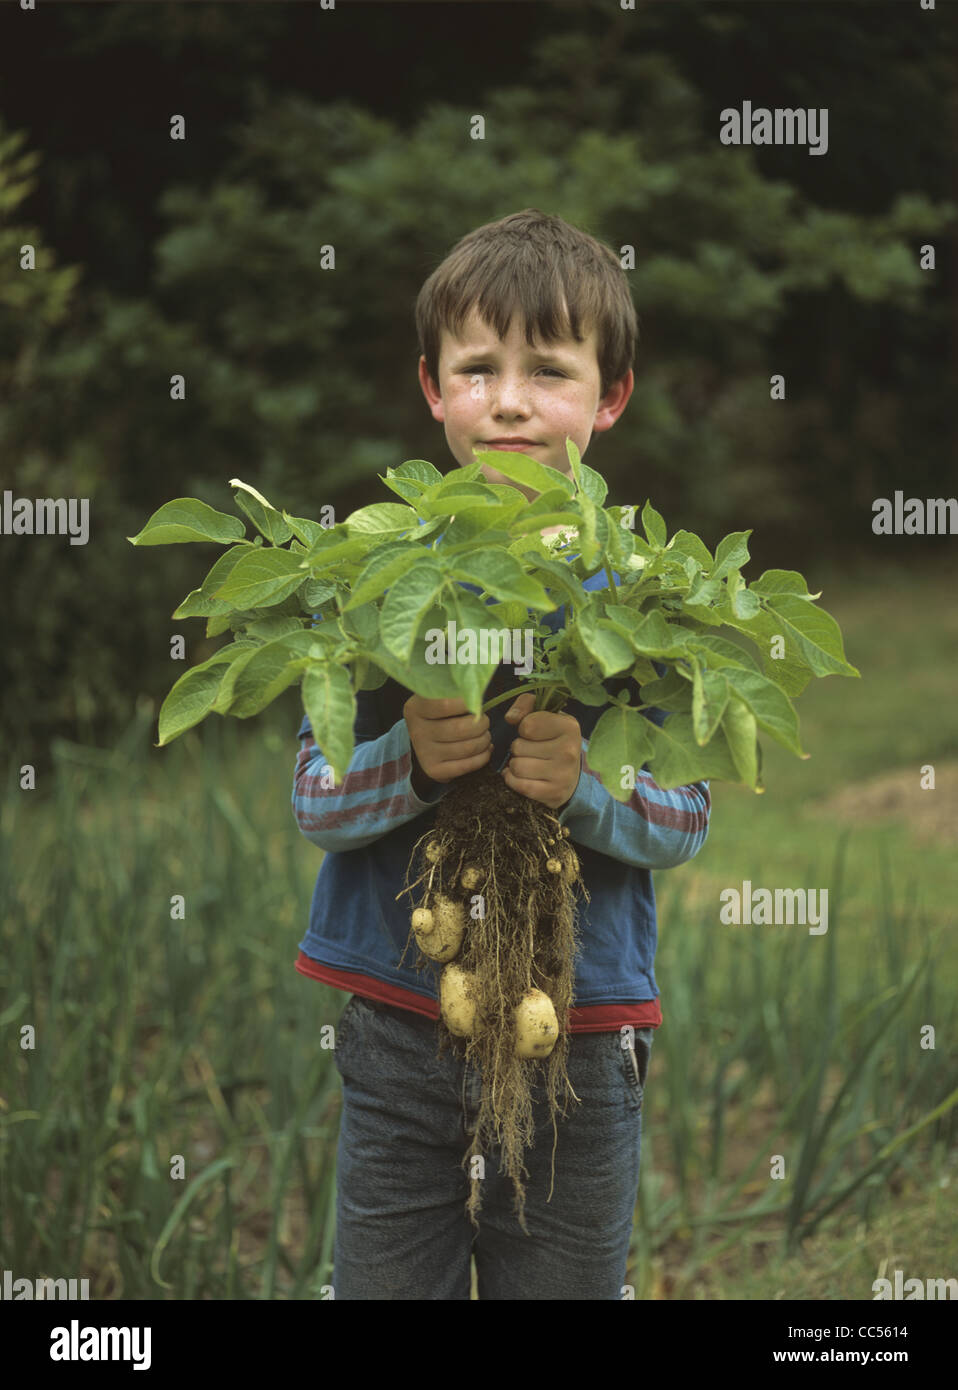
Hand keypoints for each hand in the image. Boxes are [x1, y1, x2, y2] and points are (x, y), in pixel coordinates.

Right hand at [403, 695, 491, 783]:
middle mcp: (417, 732)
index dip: (468, 703)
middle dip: (482, 724)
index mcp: (416, 708)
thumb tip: (477, 691)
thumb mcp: (440, 695)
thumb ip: (456, 690)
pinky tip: (484, 749)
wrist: (425, 737)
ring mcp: (424, 753)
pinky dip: (483, 757)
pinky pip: (467, 766)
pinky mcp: (434, 770)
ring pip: (467, 747)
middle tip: (484, 721)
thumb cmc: (441, 711)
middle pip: (461, 729)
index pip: (447, 704)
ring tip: (484, 734)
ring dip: (485, 740)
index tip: (475, 703)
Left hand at [501, 693, 581, 809]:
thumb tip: (510, 717)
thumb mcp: (544, 714)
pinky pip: (519, 785)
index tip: (533, 733)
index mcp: (569, 727)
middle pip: (518, 747)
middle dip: (519, 748)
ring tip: (528, 762)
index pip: (527, 725)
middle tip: (531, 750)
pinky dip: (513, 780)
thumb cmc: (552, 739)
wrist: (572, 774)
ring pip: (516, 766)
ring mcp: (563, 774)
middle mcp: (569, 751)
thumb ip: (525, 704)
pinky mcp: (555, 793)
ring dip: (515, 764)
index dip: (523, 728)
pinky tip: (522, 776)